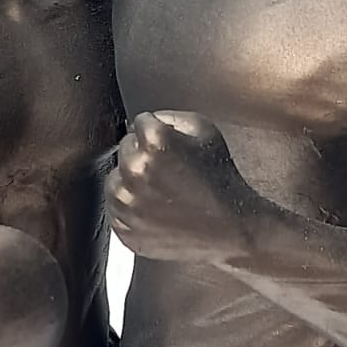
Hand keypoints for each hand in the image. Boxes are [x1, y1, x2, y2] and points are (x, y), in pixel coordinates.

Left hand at [105, 111, 253, 263]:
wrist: (230, 227)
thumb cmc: (219, 179)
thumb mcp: (204, 130)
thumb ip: (169, 116)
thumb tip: (144, 121)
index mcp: (155, 142)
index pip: (139, 123)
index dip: (157, 133)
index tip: (171, 147)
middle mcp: (135, 170)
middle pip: (125, 150)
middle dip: (143, 156)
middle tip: (170, 172)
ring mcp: (128, 203)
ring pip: (115, 181)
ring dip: (132, 183)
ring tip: (163, 192)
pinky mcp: (125, 229)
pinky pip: (116, 210)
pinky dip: (131, 209)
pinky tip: (157, 210)